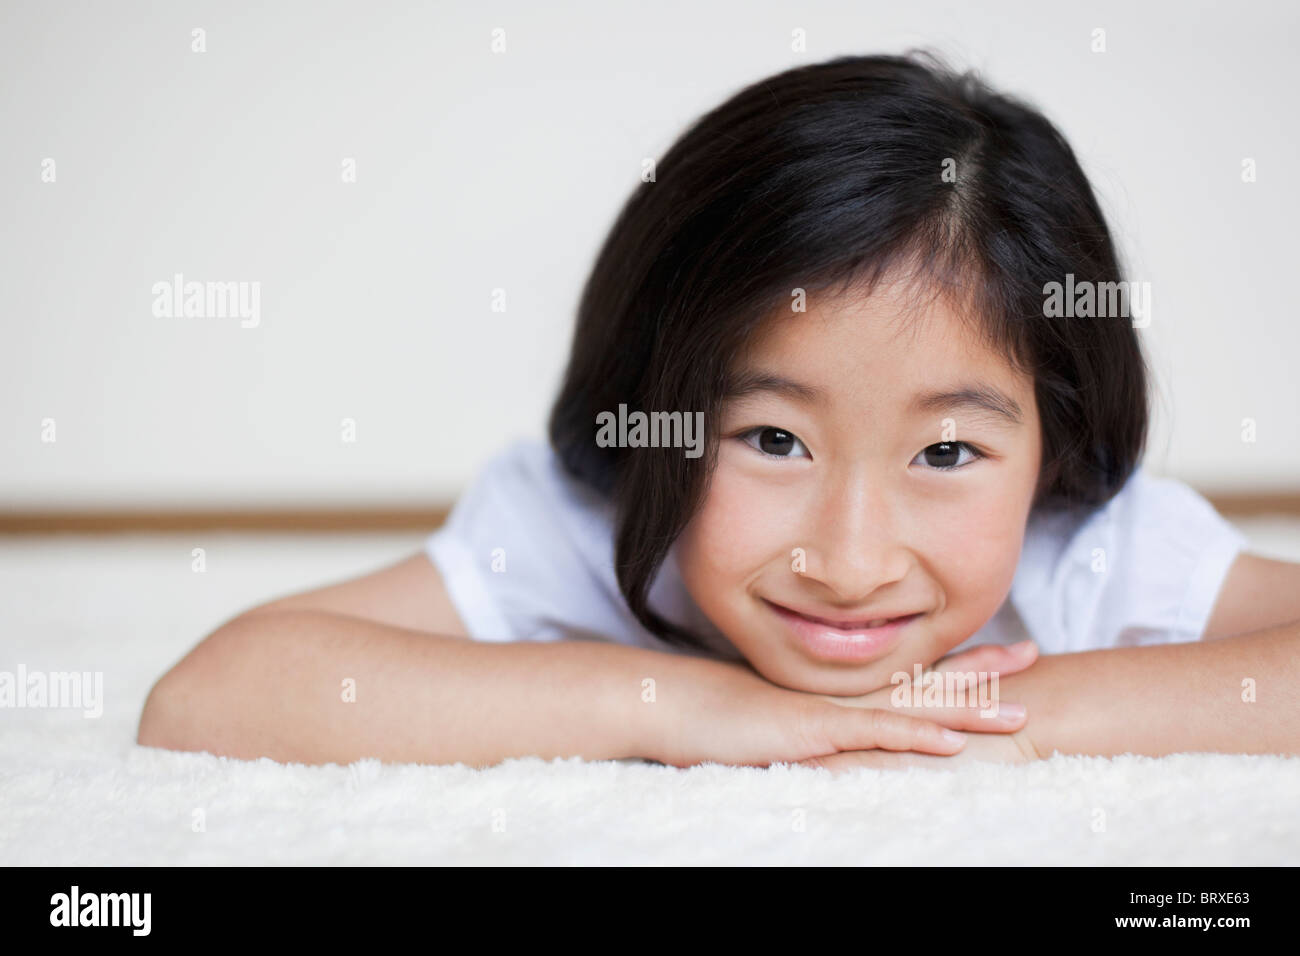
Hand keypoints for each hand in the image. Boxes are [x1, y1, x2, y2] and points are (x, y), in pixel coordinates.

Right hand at [647, 654, 1024, 769]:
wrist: (678, 706)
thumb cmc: (722, 716)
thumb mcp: (781, 717)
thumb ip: (815, 720)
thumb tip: (836, 728)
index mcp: (842, 687)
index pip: (911, 670)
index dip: (958, 661)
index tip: (1002, 650)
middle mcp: (845, 691)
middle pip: (924, 679)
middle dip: (981, 669)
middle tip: (1032, 654)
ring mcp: (833, 708)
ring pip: (911, 706)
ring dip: (965, 708)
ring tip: (1017, 712)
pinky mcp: (815, 730)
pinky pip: (873, 734)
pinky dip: (914, 739)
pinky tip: (950, 743)